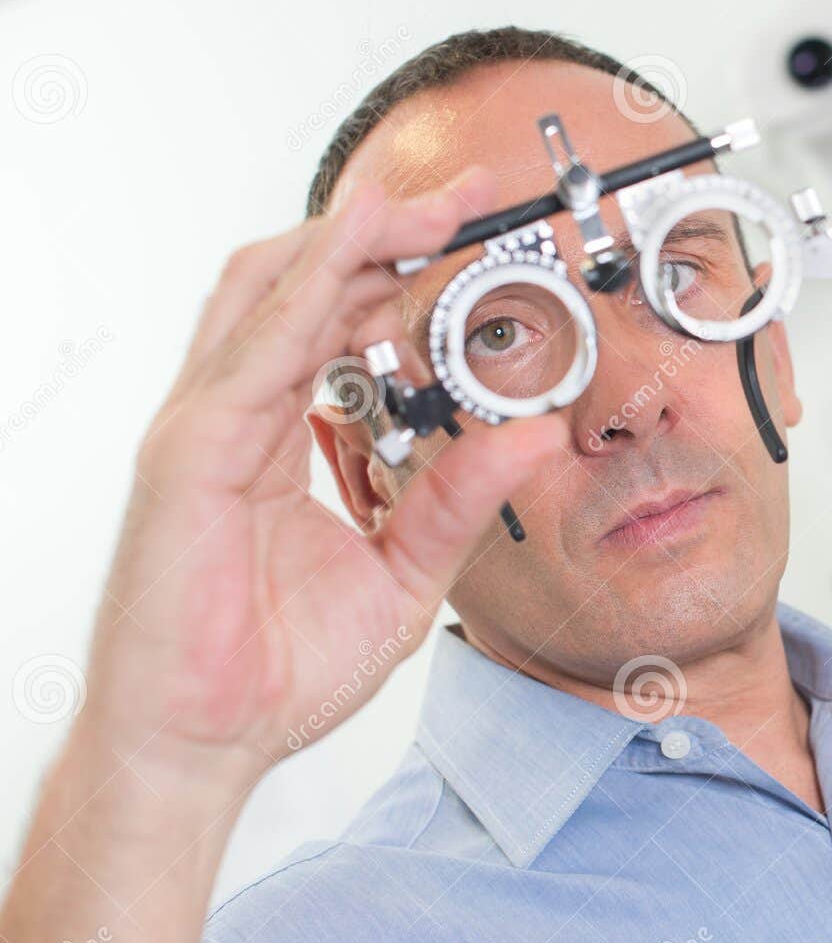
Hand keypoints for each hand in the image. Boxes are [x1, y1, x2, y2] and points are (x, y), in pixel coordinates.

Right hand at [79, 171, 561, 793]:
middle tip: (462, 198)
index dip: (395, 268)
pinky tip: (356, 253)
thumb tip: (532, 440)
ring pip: (268, 292)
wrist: (208, 744)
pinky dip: (304, 294)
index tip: (470, 238)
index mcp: (277, 439)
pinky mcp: (188, 457)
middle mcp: (236, 418)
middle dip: (380, 229)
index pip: (331, 323)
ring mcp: (204, 429)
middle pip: (300, 285)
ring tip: (421, 203)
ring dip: (346, 237)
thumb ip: (458, 501)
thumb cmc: (276, 670)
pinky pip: (251, 354)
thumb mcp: (401, 575)